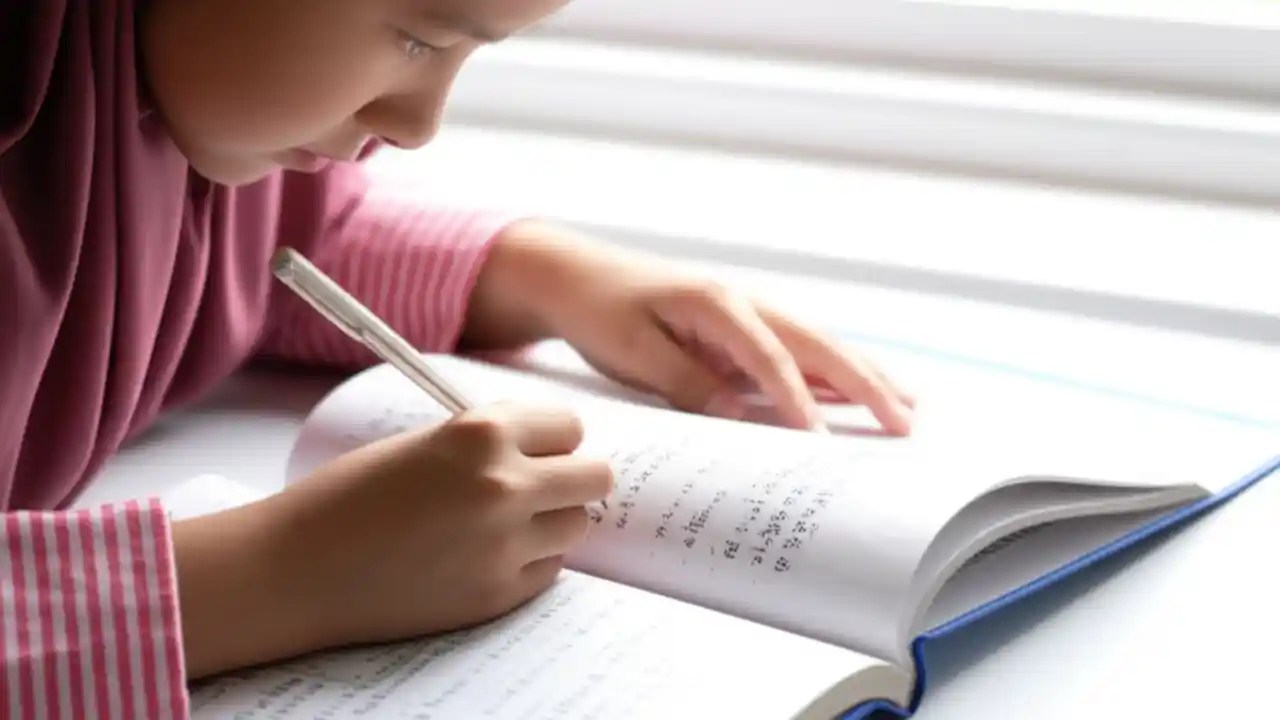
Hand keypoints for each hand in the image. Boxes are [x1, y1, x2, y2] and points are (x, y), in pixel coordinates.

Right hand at [174, 403, 610, 677]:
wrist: (297, 568)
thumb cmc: (350, 496)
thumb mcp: (425, 442)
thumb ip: (489, 441)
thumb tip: (551, 448)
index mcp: (481, 433)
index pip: (569, 426)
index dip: (553, 437)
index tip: (541, 447)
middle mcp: (504, 487)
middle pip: (596, 477)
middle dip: (572, 478)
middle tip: (543, 485)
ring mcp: (504, 546)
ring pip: (577, 526)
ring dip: (551, 522)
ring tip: (505, 523)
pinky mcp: (496, 595)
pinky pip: (548, 570)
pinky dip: (528, 562)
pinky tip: (482, 555)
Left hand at [466, 221, 915, 435]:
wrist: (575, 275)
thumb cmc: (599, 309)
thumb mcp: (631, 350)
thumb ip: (685, 381)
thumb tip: (737, 413)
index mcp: (715, 302)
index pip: (768, 357)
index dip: (797, 400)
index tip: (821, 440)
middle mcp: (743, 302)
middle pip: (816, 344)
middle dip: (864, 383)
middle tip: (906, 421)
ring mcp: (747, 313)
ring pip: (818, 346)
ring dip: (863, 375)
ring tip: (910, 406)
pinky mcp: (741, 329)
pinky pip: (797, 353)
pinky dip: (833, 374)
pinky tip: (859, 393)